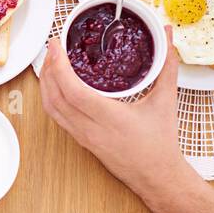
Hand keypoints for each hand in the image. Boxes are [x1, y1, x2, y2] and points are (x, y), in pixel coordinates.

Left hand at [39, 29, 193, 209]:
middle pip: (54, 98)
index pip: (72, 90)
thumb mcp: (166, 100)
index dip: (58, 66)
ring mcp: (83, 137)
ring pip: (52, 110)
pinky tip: (57, 86)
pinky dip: (52, 99)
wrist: (157, 176)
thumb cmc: (160, 144)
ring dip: (46, 85)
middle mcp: (89, 129)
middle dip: (48, 70)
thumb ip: (167, 64)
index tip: (56, 45)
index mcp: (108, 117)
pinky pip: (58, 118)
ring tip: (50, 63)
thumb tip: (167, 35)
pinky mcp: (82, 142)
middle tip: (51, 48)